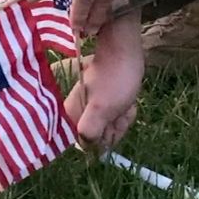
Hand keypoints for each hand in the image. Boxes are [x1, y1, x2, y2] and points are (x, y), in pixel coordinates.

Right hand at [64, 13, 143, 150]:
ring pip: (110, 128)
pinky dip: (125, 112)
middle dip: (115, 127)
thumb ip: (89, 131)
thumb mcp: (101, 109)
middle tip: (120, 110)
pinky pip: (115, 118)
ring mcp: (91, 108)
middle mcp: (78, 114)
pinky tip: (128, 102)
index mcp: (71, 116)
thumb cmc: (114, 78)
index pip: (86, 145)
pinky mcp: (103, 103)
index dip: (103, 139)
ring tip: (124, 103)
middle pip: (99, 138)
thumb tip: (85, 146)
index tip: (111, 124)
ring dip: (122, 118)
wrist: (125, 51)